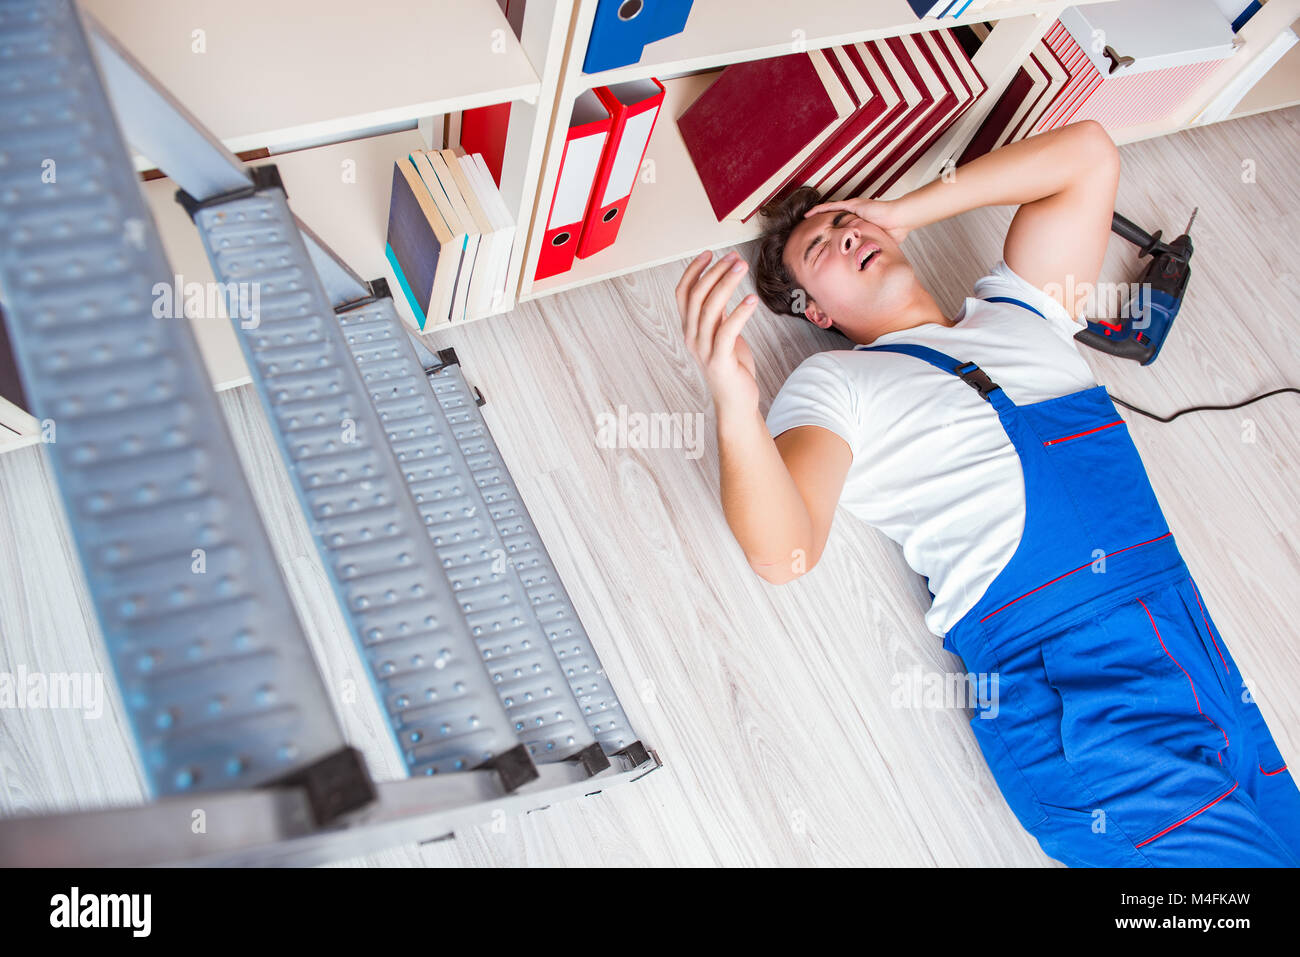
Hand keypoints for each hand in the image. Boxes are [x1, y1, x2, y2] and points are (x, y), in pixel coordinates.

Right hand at [676, 249, 759, 416]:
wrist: (736, 402)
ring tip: (742, 268)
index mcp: (690, 329)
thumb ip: (718, 313)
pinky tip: (752, 299)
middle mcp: (692, 337)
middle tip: (735, 258)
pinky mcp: (720, 361)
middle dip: (715, 272)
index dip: (693, 271)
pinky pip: (727, 331)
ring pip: (710, 309)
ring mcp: (703, 350)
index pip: (683, 293)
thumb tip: (721, 285)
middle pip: (697, 296)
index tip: (710, 253)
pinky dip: (740, 312)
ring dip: (727, 284)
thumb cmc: (732, 366)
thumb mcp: (722, 334)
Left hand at [803, 196, 911, 244]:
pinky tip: (809, 213)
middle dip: (818, 225)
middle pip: (831, 220)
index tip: (818, 241)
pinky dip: (820, 210)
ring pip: (829, 212)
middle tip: (805, 231)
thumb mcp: (876, 245)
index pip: (838, 228)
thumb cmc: (894, 232)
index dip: (828, 233)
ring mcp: (853, 209)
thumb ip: (869, 252)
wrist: (899, 220)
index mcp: (858, 223)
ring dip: (816, 216)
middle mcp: (853, 215)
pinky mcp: (853, 205)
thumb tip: (867, 268)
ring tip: (803, 221)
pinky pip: (832, 207)